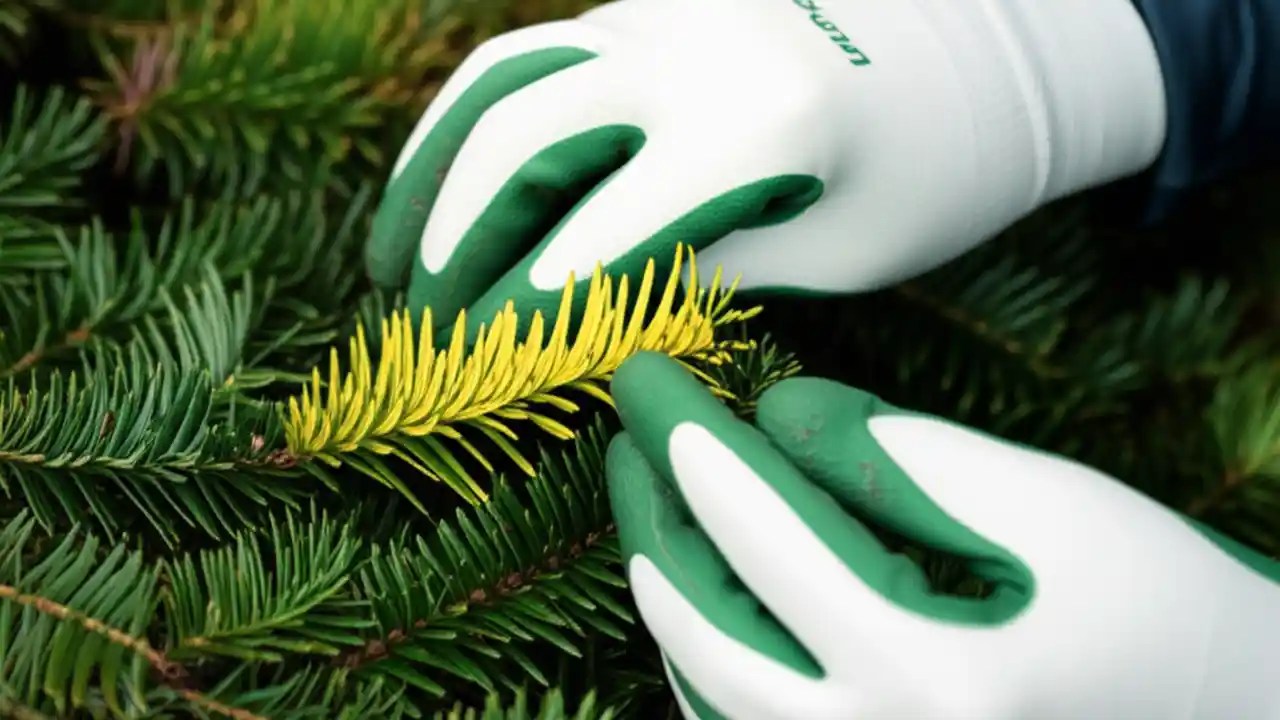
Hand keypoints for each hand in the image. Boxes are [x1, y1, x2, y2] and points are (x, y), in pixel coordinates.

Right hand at [366, 0, 1166, 332]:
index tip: (476, 372)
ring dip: (431, 176)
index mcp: (759, 123)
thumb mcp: (834, 248)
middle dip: (458, 247)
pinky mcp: (646, 8)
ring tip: (386, 264)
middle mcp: (691, 49)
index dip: (528, 313)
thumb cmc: (927, 169)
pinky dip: (469, 127)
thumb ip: (708, 272)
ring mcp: (660, 14)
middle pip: (525, 146)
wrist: (978, 46)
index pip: (603, 233)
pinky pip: (530, 61)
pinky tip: (438, 187)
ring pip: (504, 85)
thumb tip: (591, 321)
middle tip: (421, 333)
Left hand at [606, 353, 1279, 719]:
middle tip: (631, 425)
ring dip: (665, 580)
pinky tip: (698, 590)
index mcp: (931, 674)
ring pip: (707, 686)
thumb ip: (907, 462)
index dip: (695, 443)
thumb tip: (779, 416)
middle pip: (709, 621)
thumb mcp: (1056, 515)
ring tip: (651, 494)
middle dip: (654, 509)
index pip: (766, 536)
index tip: (650, 374)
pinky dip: (702, 655)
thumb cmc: (1164, 613)